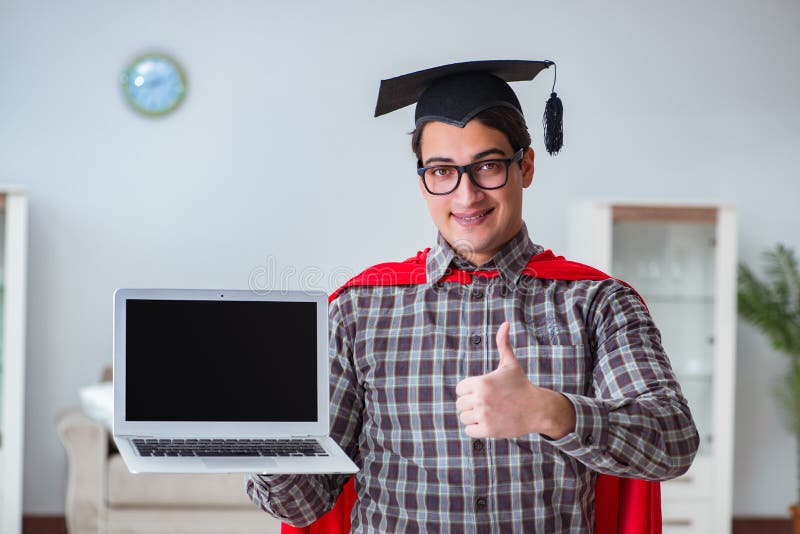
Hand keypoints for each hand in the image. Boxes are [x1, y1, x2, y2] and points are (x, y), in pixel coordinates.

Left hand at [454, 322, 576, 438]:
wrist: (537, 409)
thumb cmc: (521, 385)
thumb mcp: (510, 364)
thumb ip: (503, 343)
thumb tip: (505, 323)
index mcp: (481, 382)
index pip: (460, 389)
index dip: (470, 390)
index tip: (484, 391)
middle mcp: (480, 399)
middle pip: (460, 404)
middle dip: (471, 404)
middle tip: (487, 403)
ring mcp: (484, 415)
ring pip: (464, 418)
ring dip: (473, 417)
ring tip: (488, 412)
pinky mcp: (488, 430)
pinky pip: (469, 430)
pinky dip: (476, 428)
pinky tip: (488, 422)